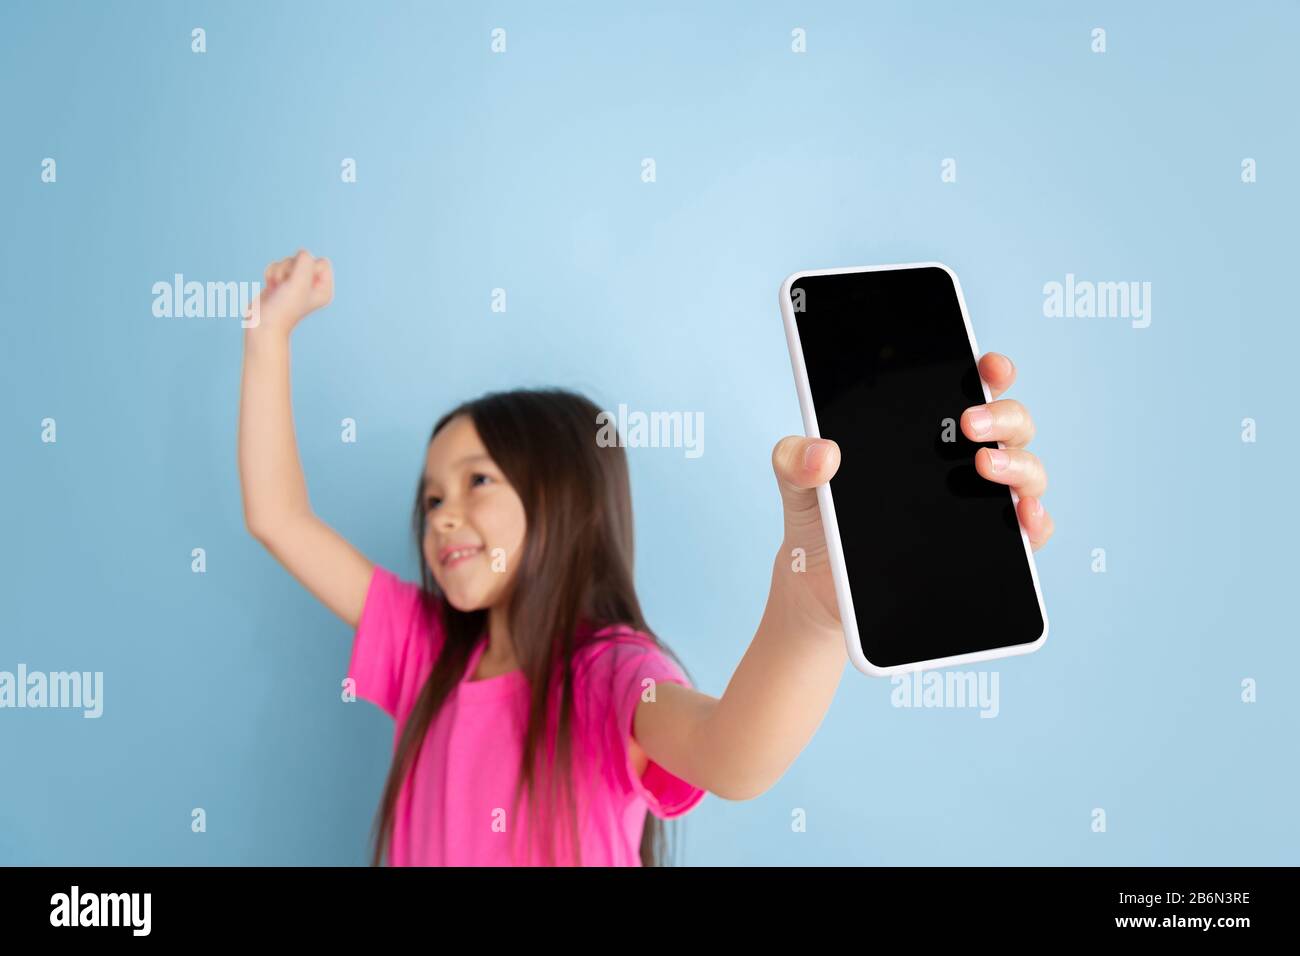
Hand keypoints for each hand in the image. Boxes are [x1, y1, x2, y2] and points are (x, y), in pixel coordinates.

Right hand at [246, 249, 333, 334]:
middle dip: (291, 269)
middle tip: (287, 287)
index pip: (323, 262)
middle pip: (303, 259)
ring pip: (288, 261)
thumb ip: (305, 262)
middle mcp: (312, 286)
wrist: (262, 324)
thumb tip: (302, 252)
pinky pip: (276, 265)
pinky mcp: (280, 283)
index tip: (301, 283)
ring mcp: (295, 284)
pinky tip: (271, 288)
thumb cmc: (284, 307)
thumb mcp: (300, 283)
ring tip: (278, 289)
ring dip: (279, 272)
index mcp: (323, 289)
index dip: (309, 267)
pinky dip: (270, 274)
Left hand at [769, 351, 1053, 631]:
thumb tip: (821, 452)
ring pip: (1027, 470)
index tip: (987, 366)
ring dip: (1018, 463)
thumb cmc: (820, 518)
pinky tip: (1022, 517)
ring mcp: (982, 502)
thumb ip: (795, 458)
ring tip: (983, 465)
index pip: (971, 387)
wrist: (819, 584)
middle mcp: (963, 459)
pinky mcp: (989, 547)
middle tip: (967, 422)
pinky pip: (1030, 530)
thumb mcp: (798, 481)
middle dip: (1002, 414)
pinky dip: (1036, 520)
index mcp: (925, 430)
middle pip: (1010, 423)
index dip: (989, 371)